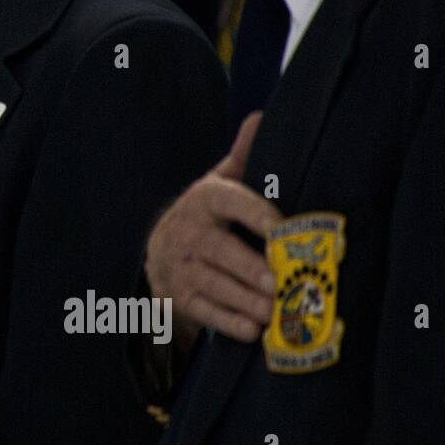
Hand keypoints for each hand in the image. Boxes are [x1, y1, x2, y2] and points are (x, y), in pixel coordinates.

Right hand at [144, 112, 282, 347]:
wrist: (160, 251)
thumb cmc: (208, 216)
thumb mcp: (221, 184)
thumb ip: (244, 156)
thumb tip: (263, 115)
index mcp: (204, 200)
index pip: (230, 202)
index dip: (256, 213)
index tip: (283, 227)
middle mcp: (187, 232)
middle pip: (219, 251)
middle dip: (250, 268)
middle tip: (280, 281)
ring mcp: (179, 267)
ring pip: (213, 285)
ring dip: (246, 300)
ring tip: (276, 310)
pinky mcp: (178, 297)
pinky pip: (205, 312)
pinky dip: (229, 323)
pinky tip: (254, 329)